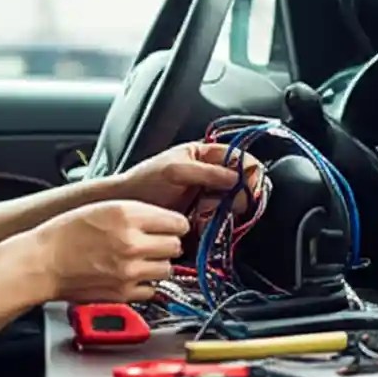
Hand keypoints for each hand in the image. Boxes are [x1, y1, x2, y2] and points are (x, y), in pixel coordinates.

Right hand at [29, 200, 187, 302]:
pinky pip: (152, 289)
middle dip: (167, 243)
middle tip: (153, 242)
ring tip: (139, 259)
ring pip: (167, 269)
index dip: (174, 224)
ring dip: (157, 264)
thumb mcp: (103, 208)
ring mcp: (129, 271)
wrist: (42, 263)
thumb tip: (165, 220)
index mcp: (126, 216)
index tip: (171, 226)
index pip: (177, 222)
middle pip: (175, 245)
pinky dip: (145, 283)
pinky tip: (131, 275)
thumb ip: (137, 213)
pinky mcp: (124, 293)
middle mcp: (131, 243)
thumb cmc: (65, 234)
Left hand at [113, 141, 263, 213]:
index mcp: (205, 154)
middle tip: (231, 204)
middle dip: (239, 194)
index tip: (251, 185)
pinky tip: (204, 222)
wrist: (127, 206)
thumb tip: (236, 178)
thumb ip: (206, 172)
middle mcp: (211, 173)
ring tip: (207, 213)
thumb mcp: (174, 171)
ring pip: (234, 202)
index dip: (249, 170)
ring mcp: (208, 195)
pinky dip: (218, 221)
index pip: (239, 156)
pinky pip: (222, 217)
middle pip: (242, 182)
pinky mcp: (204, 215)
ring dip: (227, 209)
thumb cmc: (145, 182)